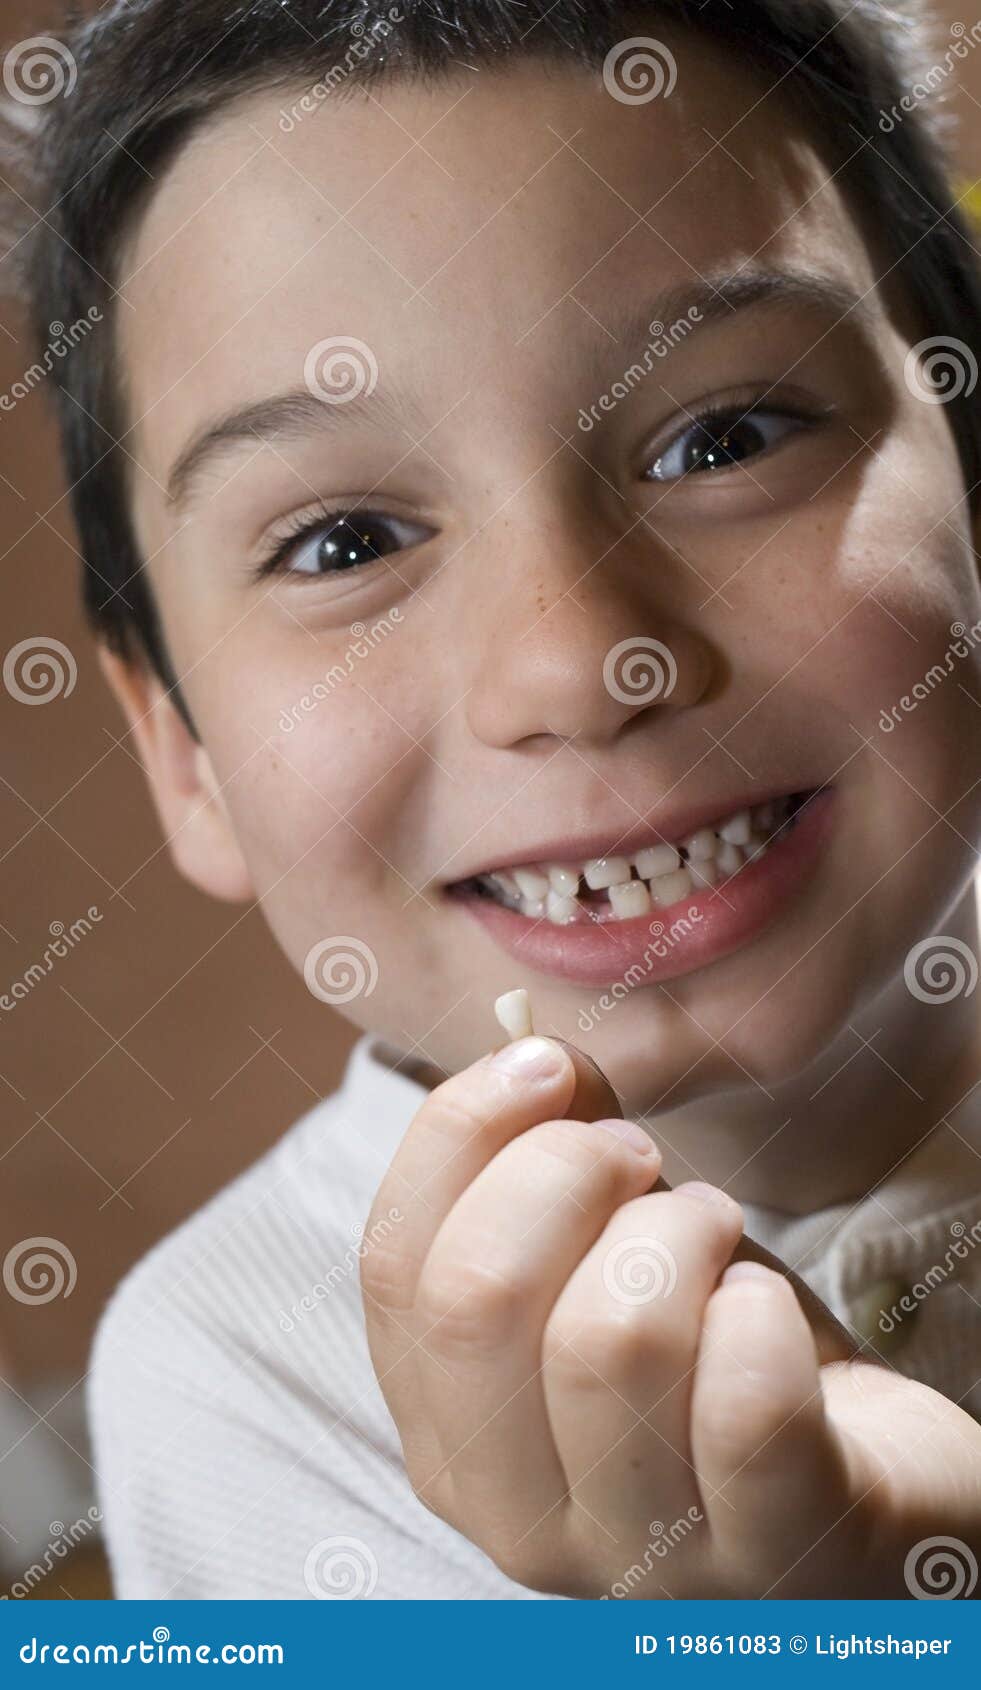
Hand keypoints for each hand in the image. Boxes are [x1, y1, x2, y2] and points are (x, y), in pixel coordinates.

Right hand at [362, 1035, 980, 1597]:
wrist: (863, 1485)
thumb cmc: (715, 1359)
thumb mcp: (614, 1251)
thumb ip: (552, 1156)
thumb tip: (526, 1052)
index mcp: (448, 1436)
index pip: (390, 1265)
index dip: (459, 1132)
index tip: (544, 1066)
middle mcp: (518, 1522)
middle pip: (478, 1299)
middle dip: (566, 1172)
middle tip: (642, 1156)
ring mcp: (644, 1561)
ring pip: (612, 1341)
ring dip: (679, 1234)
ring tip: (712, 1234)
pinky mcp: (780, 1554)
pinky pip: (746, 1400)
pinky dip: (763, 1311)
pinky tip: (765, 1313)